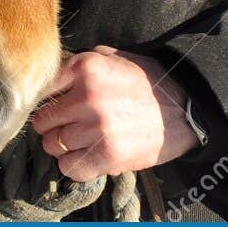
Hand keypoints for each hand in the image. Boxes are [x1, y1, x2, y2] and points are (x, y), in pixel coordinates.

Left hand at [29, 45, 198, 181]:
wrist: (185, 111)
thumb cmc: (149, 83)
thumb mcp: (117, 58)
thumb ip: (84, 61)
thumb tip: (56, 74)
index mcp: (86, 67)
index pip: (42, 89)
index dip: (47, 99)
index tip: (55, 105)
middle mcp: (86, 97)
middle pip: (42, 120)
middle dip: (51, 124)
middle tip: (66, 125)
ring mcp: (96, 129)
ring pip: (52, 145)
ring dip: (61, 146)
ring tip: (78, 141)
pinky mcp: (108, 156)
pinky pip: (70, 168)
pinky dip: (74, 165)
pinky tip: (86, 156)